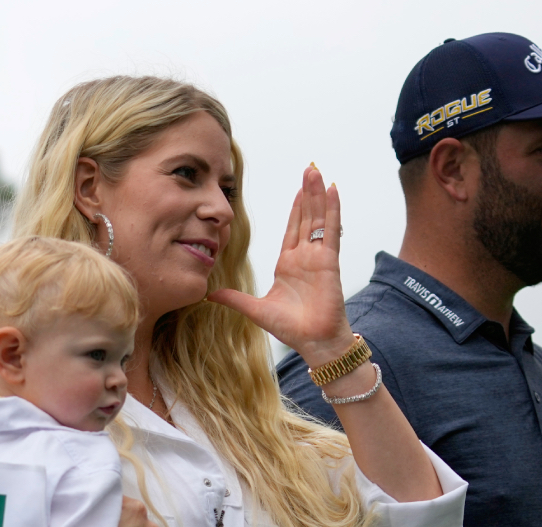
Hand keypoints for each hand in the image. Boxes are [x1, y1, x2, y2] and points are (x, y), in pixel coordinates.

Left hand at [209, 164, 356, 366]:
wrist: (312, 342)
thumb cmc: (291, 329)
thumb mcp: (254, 309)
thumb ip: (233, 299)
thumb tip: (209, 295)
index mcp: (289, 265)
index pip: (292, 229)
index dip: (296, 208)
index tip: (298, 189)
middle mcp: (305, 257)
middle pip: (306, 217)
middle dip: (307, 193)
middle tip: (308, 169)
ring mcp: (318, 257)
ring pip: (317, 218)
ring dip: (317, 195)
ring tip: (316, 172)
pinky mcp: (328, 261)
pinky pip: (329, 230)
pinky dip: (331, 210)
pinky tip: (332, 190)